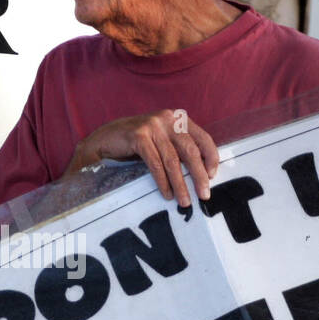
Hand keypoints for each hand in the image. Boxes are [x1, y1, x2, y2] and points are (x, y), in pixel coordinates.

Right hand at [65, 109, 218, 206]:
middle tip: (204, 194)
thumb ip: (180, 148)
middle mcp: (168, 118)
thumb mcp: (163, 141)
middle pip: (190, 150)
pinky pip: (155, 164)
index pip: (202, 138)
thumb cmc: (137, 144)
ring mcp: (152, 126)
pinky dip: (162, 181)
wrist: (105, 139)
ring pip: (172, 160)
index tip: (212, 176)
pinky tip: (166, 194)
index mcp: (178, 119)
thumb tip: (202, 174)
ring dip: (180, 184)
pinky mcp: (138, 136)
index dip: (211, 157)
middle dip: (198, 175)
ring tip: (185, 201)